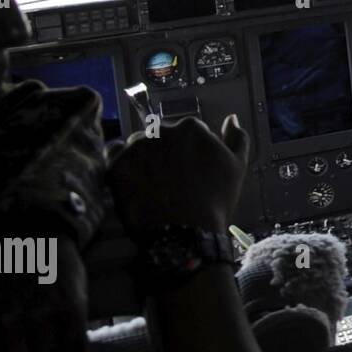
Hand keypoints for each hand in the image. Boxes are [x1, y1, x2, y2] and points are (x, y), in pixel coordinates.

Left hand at [107, 115, 248, 235]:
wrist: (185, 233)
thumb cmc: (215, 200)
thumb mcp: (237, 167)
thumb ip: (237, 138)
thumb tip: (232, 119)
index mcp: (191, 128)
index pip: (188, 132)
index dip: (191, 152)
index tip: (191, 171)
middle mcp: (161, 130)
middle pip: (161, 136)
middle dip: (165, 153)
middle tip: (172, 180)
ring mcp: (136, 147)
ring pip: (138, 145)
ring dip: (143, 158)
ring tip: (152, 185)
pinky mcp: (116, 165)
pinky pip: (114, 156)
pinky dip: (122, 165)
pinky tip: (134, 182)